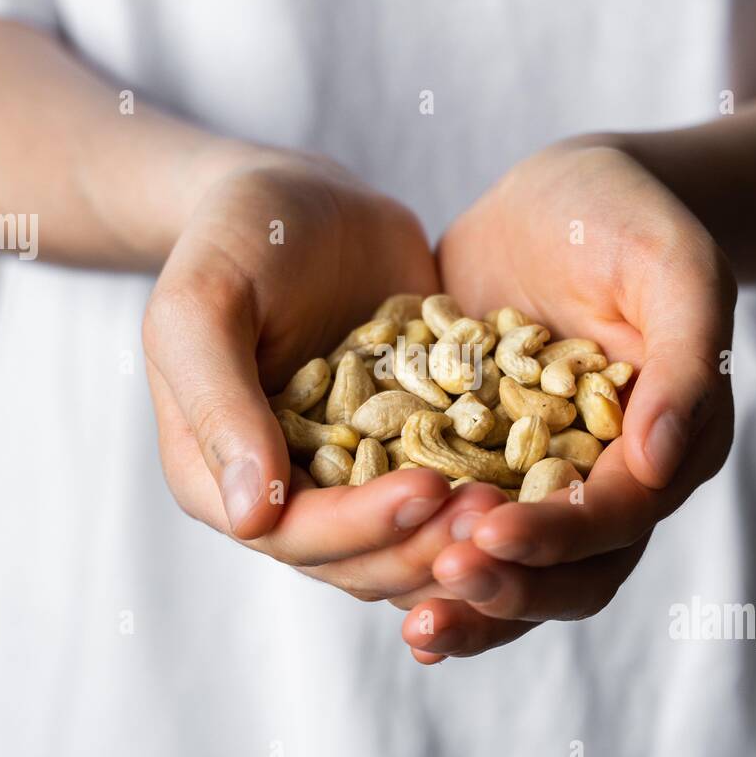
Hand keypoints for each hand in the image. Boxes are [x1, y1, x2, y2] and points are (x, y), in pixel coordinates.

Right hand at [143, 152, 508, 601]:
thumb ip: (218, 403)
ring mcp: (354, 479)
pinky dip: (497, 492)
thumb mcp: (202, 304)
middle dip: (429, 541)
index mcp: (218, 478)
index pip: (292, 534)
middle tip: (498, 507)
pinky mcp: (411, 451)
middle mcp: (287, 495)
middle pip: (361, 558)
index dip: (361, 525)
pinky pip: (454, 490)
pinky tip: (552, 473)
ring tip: (531, 500)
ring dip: (469, 533)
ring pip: (414, 542)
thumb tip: (253, 516)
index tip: (428, 487)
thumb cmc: (235, 238)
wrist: (300, 198)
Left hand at [404, 140, 736, 661]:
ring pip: (516, 570)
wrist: (564, 194)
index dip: (557, 537)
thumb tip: (656, 463)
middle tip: (441, 589)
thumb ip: (683, 360)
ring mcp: (541, 479)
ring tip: (414, 625)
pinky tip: (382, 589)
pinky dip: (427, 563)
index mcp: (668, 449)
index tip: (490, 535)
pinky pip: (458, 528)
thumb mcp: (675, 268)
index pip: (617, 519)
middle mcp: (608, 481)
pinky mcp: (480, 461)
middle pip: (571, 574)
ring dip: (468, 601)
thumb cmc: (632, 219)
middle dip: (509, 591)